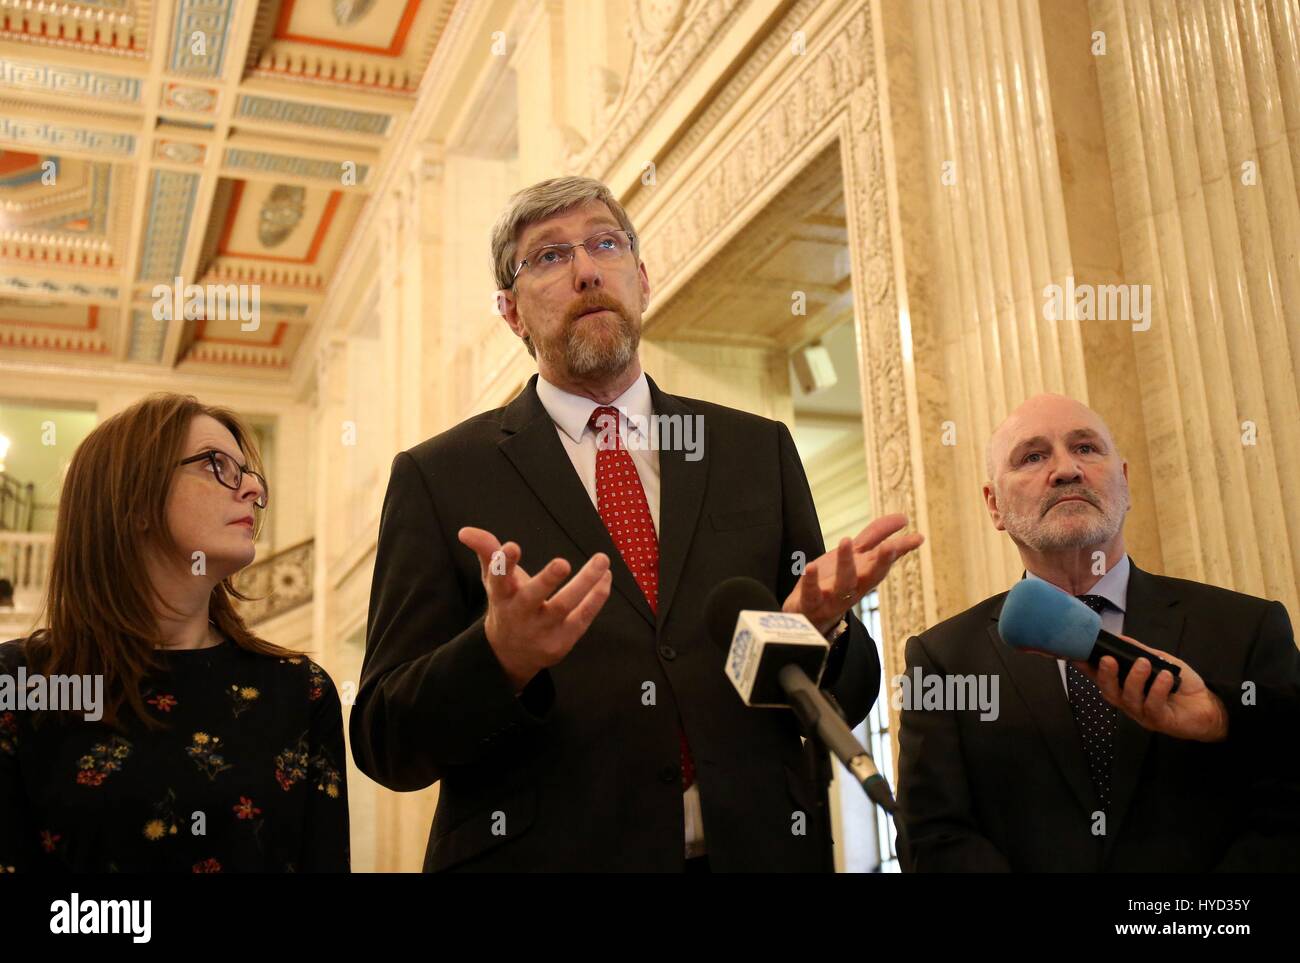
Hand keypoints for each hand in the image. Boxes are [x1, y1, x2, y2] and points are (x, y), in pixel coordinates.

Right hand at [458, 526, 612, 692]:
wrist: (510, 654)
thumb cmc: (507, 604)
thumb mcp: (493, 579)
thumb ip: (486, 551)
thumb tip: (465, 531)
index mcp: (501, 596)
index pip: (498, 579)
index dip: (504, 563)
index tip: (512, 546)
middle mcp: (519, 614)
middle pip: (533, 597)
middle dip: (547, 580)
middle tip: (562, 563)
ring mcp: (541, 630)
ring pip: (564, 606)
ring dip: (585, 583)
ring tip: (602, 560)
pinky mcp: (561, 641)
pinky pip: (583, 617)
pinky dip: (596, 597)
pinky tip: (605, 578)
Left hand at [781, 513, 924, 633]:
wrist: (809, 615)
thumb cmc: (836, 581)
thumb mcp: (856, 557)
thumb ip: (876, 536)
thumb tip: (904, 518)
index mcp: (865, 573)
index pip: (886, 560)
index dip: (902, 549)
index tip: (918, 537)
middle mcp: (854, 586)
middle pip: (872, 576)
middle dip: (882, 562)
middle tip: (890, 546)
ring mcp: (833, 597)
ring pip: (843, 584)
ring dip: (846, 564)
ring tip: (846, 540)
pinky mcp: (812, 603)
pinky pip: (812, 594)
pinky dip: (812, 581)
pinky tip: (810, 566)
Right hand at [1070, 636, 1228, 741]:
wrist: (1209, 707)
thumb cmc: (1182, 686)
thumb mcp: (1161, 662)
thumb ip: (1140, 652)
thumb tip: (1119, 638)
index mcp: (1126, 689)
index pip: (1101, 679)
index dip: (1087, 669)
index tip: (1076, 654)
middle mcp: (1130, 704)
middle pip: (1109, 693)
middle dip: (1105, 675)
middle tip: (1107, 658)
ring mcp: (1144, 714)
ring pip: (1130, 699)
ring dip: (1135, 679)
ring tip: (1144, 663)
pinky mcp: (1161, 722)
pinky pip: (1154, 706)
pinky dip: (1158, 689)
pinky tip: (1166, 677)